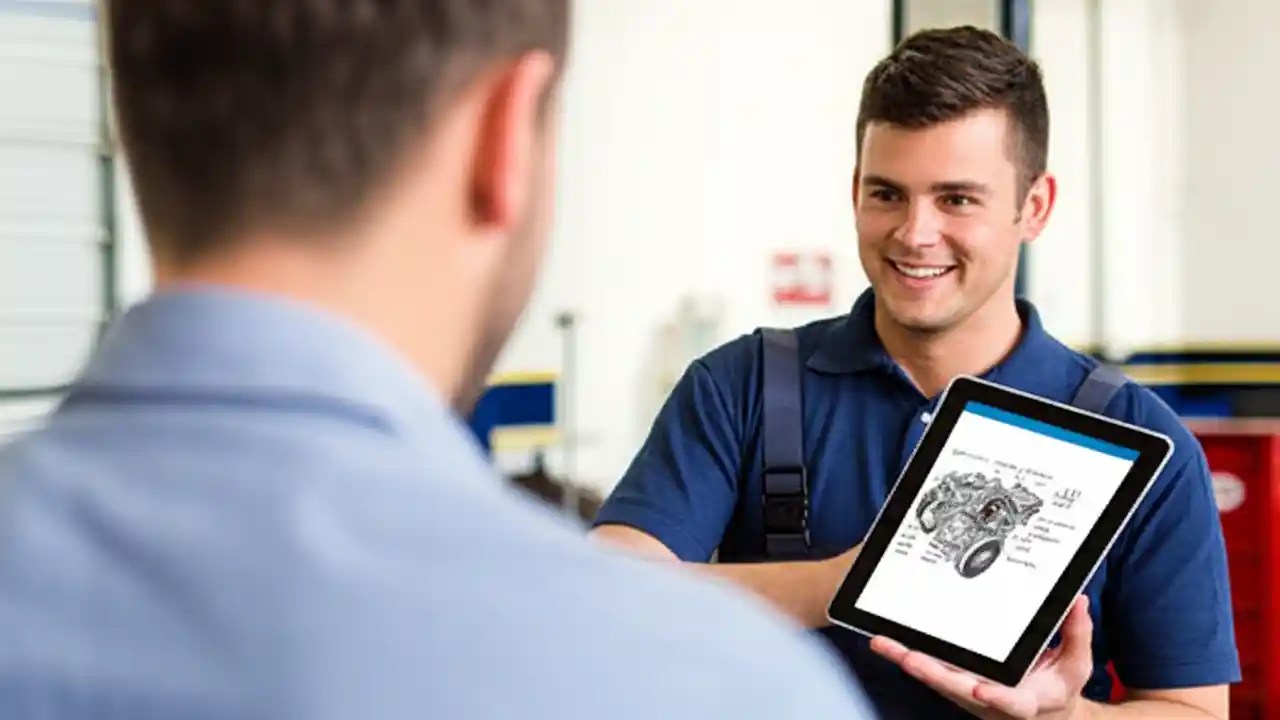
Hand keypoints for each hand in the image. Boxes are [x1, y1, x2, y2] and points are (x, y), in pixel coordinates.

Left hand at [870, 595, 1093, 719]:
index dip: (995, 698)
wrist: (1044, 713)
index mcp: (1027, 701)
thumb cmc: (1058, 688)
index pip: (1012, 702)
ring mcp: (971, 693)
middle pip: (958, 690)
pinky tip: (889, 643)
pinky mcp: (957, 683)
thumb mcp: (1078, 665)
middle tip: (908, 657)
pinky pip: (932, 671)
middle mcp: (992, 700)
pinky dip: (910, 657)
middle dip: (931, 673)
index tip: (979, 689)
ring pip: (937, 680)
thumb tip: (1078, 600)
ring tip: (884, 644)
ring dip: (909, 662)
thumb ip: (1077, 634)